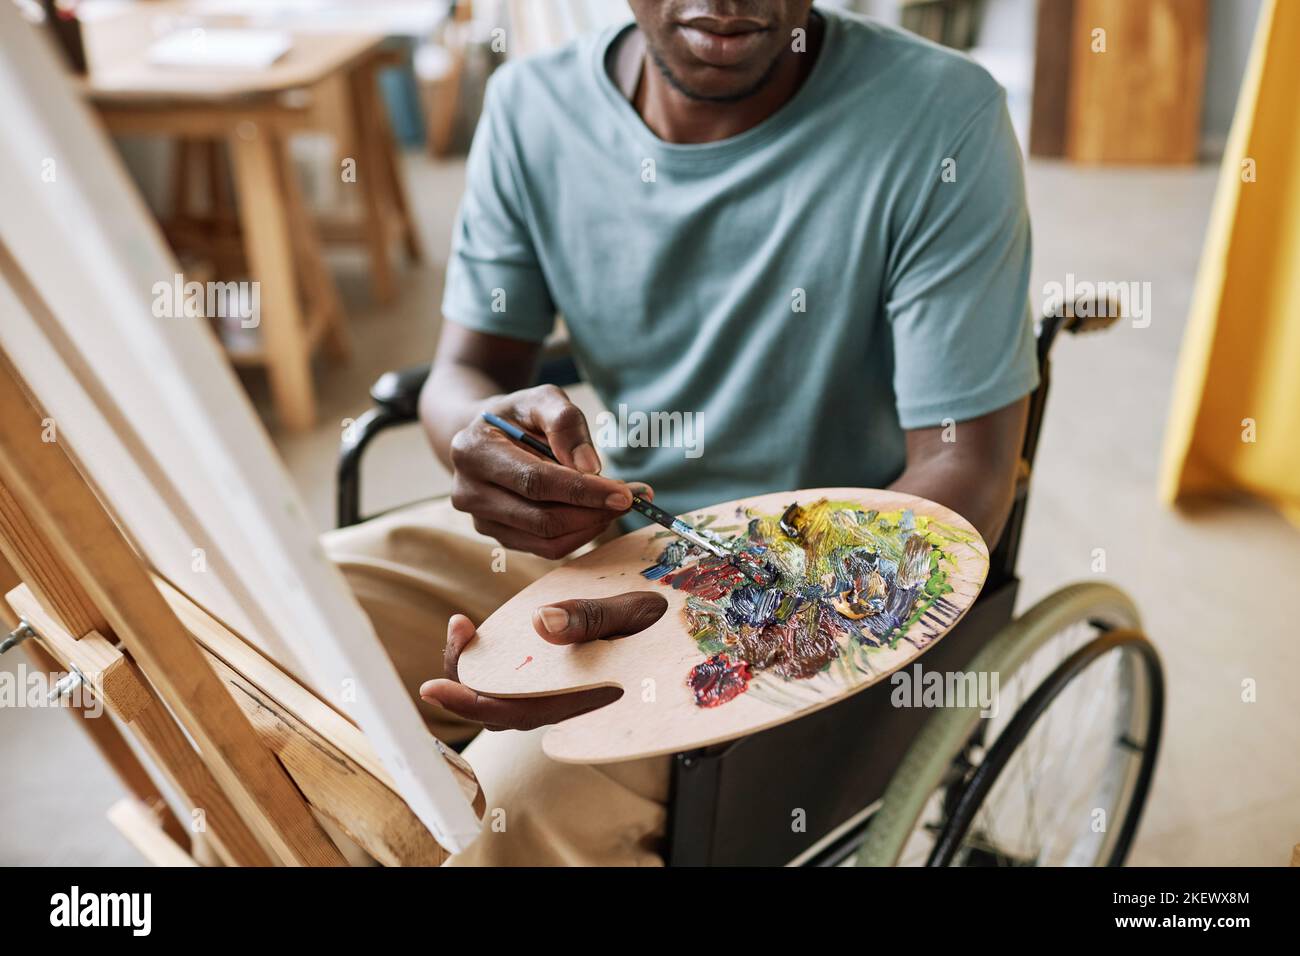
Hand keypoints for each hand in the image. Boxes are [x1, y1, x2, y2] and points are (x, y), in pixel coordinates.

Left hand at [420, 591, 667, 730]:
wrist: (708, 628)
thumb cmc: (677, 621)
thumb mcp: (638, 610)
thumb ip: (591, 619)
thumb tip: (540, 622)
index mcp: (583, 696)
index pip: (514, 712)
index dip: (469, 704)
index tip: (432, 688)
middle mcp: (569, 701)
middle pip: (499, 707)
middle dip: (465, 678)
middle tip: (458, 632)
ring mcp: (566, 688)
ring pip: (507, 692)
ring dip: (479, 667)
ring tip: (467, 629)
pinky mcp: (567, 672)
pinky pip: (522, 674)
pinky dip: (499, 655)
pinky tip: (490, 629)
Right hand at [448, 384, 652, 558]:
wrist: (487, 436)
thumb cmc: (520, 415)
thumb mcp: (542, 399)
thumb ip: (565, 422)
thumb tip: (590, 467)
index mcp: (473, 451)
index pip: (536, 481)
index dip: (583, 491)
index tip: (625, 494)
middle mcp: (468, 492)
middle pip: (542, 518)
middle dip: (594, 511)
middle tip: (632, 498)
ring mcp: (480, 520)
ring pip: (547, 540)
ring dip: (590, 526)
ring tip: (617, 504)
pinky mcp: (498, 536)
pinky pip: (546, 548)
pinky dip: (579, 534)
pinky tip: (596, 513)